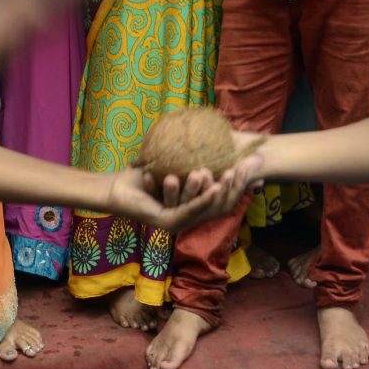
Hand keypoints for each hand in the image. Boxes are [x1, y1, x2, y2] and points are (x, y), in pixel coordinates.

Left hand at [103, 162, 256, 232]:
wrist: (118, 188)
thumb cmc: (147, 175)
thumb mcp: (178, 164)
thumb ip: (199, 159)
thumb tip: (223, 144)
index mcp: (196, 206)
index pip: (225, 198)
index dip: (239, 183)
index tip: (250, 164)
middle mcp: (191, 217)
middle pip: (220, 205)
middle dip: (232, 185)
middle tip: (240, 168)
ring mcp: (181, 223)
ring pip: (204, 206)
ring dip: (211, 188)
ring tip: (217, 172)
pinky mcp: (168, 223)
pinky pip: (187, 209)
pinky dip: (198, 196)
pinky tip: (204, 182)